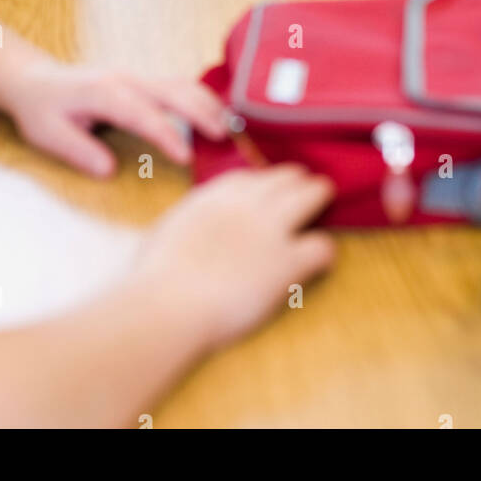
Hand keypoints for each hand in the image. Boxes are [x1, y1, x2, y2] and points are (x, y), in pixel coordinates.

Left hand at [3, 61, 229, 174]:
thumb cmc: (41, 109)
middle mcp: (125, 80)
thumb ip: (78, 151)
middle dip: (201, 112)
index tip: (186, 157)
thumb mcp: (47, 134)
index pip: (142, 113)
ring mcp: (136, 77)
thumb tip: (108, 170)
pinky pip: (178, 85)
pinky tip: (218, 114)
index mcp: (103, 92)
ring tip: (231, 127)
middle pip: (172, 91)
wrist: (35, 79)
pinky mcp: (143, 81)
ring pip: (181, 84)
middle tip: (227, 137)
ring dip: (207, 103)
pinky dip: (202, 98)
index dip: (166, 134)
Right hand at [137, 166, 334, 348]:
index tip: (266, 197)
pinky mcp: (288, 262)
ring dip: (320, 200)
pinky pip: (323, 245)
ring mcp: (271, 229)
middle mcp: (249, 204)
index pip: (252, 177)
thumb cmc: (156, 276)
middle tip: (305, 197)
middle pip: (288, 176)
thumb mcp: (171, 228)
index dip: (263, 187)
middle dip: (298, 185)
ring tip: (324, 210)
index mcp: (217, 195)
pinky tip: (319, 261)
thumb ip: (193, 218)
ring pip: (315, 194)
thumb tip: (196, 225)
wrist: (168, 304)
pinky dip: (325, 252)